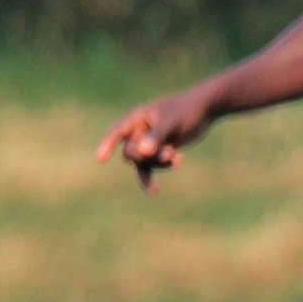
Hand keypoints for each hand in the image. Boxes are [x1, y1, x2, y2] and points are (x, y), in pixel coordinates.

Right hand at [95, 89, 214, 189]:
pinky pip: (148, 169)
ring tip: (176, 155)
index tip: (101, 159)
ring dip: (158, 163)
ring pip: (142, 162)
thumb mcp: (170, 122)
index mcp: (137, 118)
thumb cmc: (184, 110)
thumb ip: (156, 137)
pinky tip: (155, 191)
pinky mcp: (157, 152)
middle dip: (148, 157)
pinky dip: (152, 178)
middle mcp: (138, 131)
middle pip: (130, 153)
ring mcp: (147, 143)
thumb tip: (142, 152)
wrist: (202, 111)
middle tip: (168, 151)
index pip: (117, 131)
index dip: (107, 144)